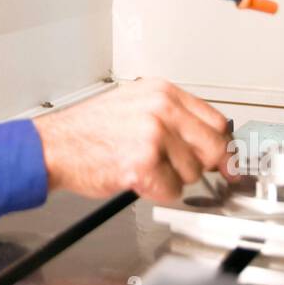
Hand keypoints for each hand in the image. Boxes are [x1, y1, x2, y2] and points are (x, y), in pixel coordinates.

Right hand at [33, 78, 233, 203]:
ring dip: (172, 179)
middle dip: (202, 165)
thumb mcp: (134, 105)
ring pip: (193, 173)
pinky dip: (157, 193)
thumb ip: (173, 118)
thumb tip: (210, 142)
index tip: (229, 162)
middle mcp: (161, 108)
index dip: (223, 146)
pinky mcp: (143, 163)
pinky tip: (135, 177)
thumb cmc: (89, 129)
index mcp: (161, 91)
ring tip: (142, 166)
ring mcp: (153, 135)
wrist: (54, 145)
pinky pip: (172, 191)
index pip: (215, 120)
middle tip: (180, 169)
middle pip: (213, 147)